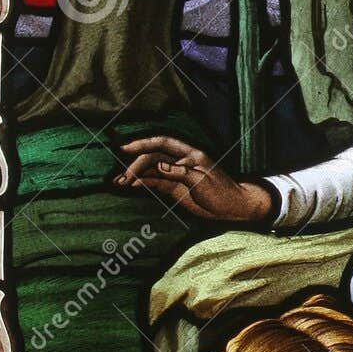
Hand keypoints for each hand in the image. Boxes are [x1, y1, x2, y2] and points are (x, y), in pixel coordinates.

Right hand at [114, 137, 271, 221]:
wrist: (233, 207)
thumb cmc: (222, 192)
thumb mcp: (202, 181)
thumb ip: (179, 173)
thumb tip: (158, 166)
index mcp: (190, 154)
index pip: (162, 143)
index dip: (143, 143)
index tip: (124, 148)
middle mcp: (180, 161)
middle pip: (153, 157)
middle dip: (135, 165)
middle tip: (122, 178)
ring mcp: (176, 174)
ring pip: (151, 170)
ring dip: (135, 175)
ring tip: (119, 182)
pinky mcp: (174, 187)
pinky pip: (155, 182)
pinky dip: (143, 182)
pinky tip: (132, 185)